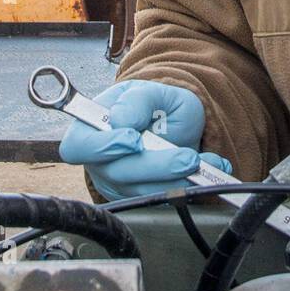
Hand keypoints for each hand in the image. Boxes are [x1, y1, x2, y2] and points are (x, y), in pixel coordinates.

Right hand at [58, 80, 231, 200]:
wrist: (174, 122)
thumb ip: (138, 99)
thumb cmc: (154, 105)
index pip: (79, 147)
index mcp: (91, 130)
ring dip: (177, 180)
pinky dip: (192, 185)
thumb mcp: (151, 91)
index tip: (133, 140)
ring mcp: (121, 183)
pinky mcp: (143, 196)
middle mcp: (101, 161)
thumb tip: (122, 120)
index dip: (102, 147)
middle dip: (155, 167)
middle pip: (117, 173)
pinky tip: (210, 168)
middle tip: (186, 158)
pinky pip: (164, 199)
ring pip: (143, 192)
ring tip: (201, 161)